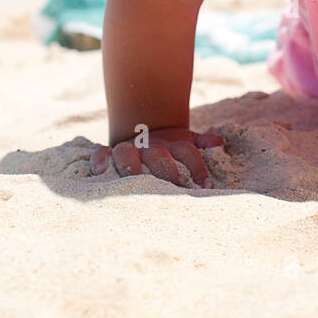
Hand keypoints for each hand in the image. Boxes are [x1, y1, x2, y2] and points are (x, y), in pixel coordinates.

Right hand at [89, 126, 224, 187]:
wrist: (144, 128)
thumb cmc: (170, 147)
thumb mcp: (188, 141)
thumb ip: (202, 143)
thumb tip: (219, 142)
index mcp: (173, 143)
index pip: (187, 152)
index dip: (198, 167)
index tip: (206, 186)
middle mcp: (151, 146)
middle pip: (158, 156)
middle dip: (167, 172)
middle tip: (175, 188)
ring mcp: (129, 148)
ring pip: (127, 154)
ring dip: (131, 167)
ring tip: (136, 181)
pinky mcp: (110, 153)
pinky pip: (100, 153)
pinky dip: (99, 160)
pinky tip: (98, 171)